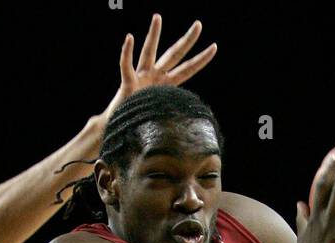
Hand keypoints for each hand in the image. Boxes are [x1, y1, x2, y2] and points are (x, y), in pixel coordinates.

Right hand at [97, 15, 216, 122]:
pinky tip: (130, 38)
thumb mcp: (164, 121)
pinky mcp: (128, 83)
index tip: (214, 47)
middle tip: (199, 24)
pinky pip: (127, 66)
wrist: (120, 129)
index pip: (188, 69)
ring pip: (148, 52)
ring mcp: (142, 78)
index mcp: (167, 86)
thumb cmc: (141, 126)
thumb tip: (189, 133)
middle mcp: (156, 77)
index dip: (201, 59)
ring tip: (158, 17)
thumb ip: (175, 119)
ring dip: (153, 35)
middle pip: (174, 54)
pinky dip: (127, 52)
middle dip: (187, 40)